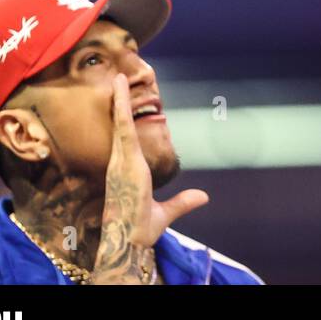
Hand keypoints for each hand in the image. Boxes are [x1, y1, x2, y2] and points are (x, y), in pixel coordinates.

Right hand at [92, 74, 207, 282]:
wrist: (129, 241)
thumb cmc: (139, 231)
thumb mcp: (165, 214)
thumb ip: (183, 202)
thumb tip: (203, 196)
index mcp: (125, 172)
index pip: (124, 141)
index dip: (123, 123)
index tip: (122, 105)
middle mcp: (120, 163)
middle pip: (118, 127)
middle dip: (117, 105)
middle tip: (118, 81)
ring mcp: (121, 161)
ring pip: (119, 123)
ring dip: (118, 100)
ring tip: (119, 78)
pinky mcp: (125, 160)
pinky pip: (122, 127)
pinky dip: (120, 107)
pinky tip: (120, 89)